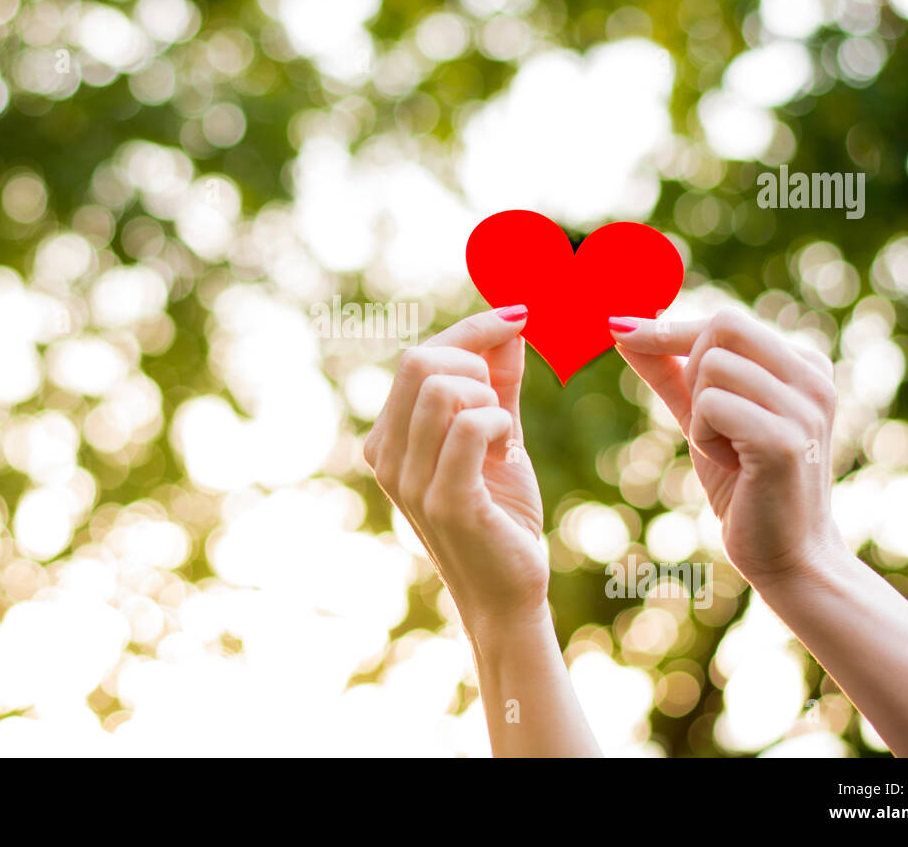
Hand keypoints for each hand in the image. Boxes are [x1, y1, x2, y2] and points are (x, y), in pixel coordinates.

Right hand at [363, 306, 546, 636]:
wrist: (508, 593)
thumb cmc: (501, 514)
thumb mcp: (498, 436)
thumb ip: (499, 382)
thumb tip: (511, 323)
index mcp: (388, 437)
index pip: (419, 355)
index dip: (472, 329)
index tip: (521, 315)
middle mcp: (385, 456)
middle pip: (422, 361)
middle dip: (478, 364)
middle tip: (503, 403)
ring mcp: (409, 481)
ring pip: (444, 390)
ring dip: (490, 399)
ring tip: (503, 434)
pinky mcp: (445, 501)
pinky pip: (472, 426)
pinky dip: (500, 424)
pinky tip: (508, 449)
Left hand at [609, 309, 840, 588]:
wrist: (788, 555)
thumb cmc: (745, 483)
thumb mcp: (702, 416)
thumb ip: (668, 370)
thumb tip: (621, 325)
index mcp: (803, 364)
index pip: (726, 320)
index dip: (670, 329)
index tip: (619, 329)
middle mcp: (813, 376)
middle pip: (722, 328)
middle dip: (692, 371)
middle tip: (711, 423)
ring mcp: (804, 407)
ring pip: (711, 368)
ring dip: (699, 415)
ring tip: (728, 451)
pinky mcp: (785, 439)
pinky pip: (711, 406)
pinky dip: (704, 436)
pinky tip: (733, 466)